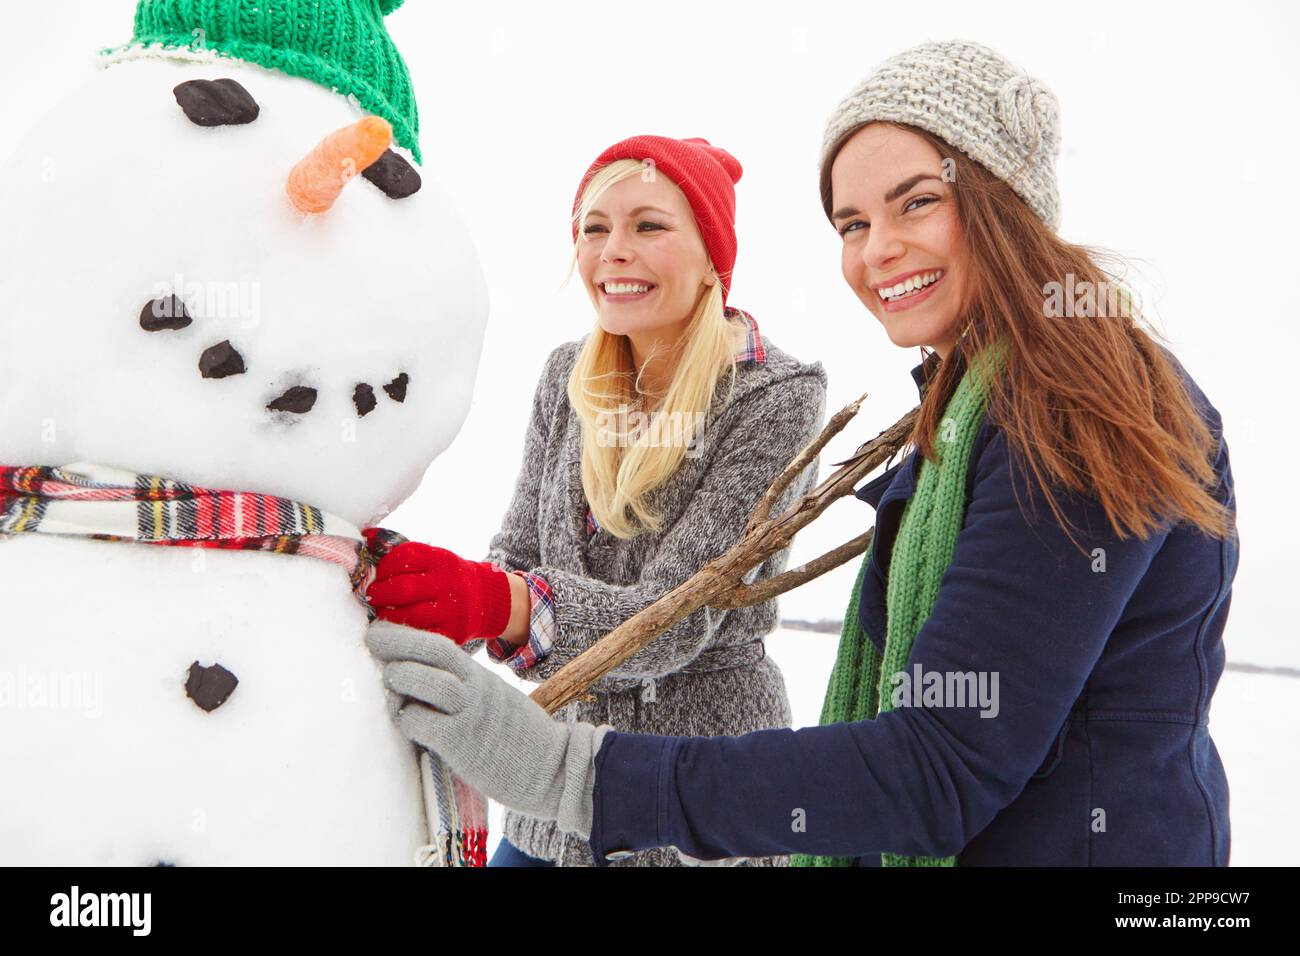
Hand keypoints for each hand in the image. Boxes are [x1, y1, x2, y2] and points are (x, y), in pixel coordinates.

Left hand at [364, 540, 512, 643]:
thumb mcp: (435, 558)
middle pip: (404, 588)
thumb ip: (404, 553)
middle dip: (380, 593)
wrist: (486, 598)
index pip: (405, 558)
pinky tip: (396, 629)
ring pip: (411, 615)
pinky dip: (404, 633)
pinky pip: (422, 636)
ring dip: (388, 615)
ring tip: (381, 612)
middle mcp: (448, 583)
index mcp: (442, 560)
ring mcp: (452, 610)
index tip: (377, 574)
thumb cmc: (449, 577)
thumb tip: (366, 534)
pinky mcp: (452, 632)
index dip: (384, 566)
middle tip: (372, 596)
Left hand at [365, 620, 611, 837]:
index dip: (408, 634)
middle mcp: (475, 689)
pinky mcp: (463, 745)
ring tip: (388, 681)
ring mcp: (470, 715)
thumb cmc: (518, 737)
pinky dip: (407, 718)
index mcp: (480, 677)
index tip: (383, 630)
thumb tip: (422, 681)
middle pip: (432, 652)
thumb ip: (464, 688)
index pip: (440, 644)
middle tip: (371, 637)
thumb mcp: (495, 699)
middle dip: (396, 640)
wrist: (553, 768)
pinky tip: (405, 720)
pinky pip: (426, 724)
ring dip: (400, 677)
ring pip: (428, 682)